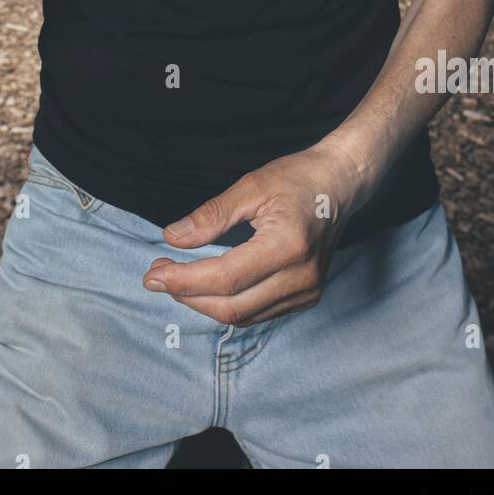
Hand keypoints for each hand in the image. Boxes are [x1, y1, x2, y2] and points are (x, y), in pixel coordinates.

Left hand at [141, 140, 365, 325]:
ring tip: (175, 279)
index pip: (226, 279)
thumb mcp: (251, 186)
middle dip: (187, 295)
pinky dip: (226, 303)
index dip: (185, 280)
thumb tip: (172, 238)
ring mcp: (307, 292)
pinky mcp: (307, 297)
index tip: (153, 274)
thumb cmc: (297, 179)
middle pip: (231, 306)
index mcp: (288, 246)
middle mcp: (302, 277)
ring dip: (203, 302)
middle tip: (156, 277)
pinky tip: (206, 285)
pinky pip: (257, 312)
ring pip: (242, 316)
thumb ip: (211, 216)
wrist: (339, 184)